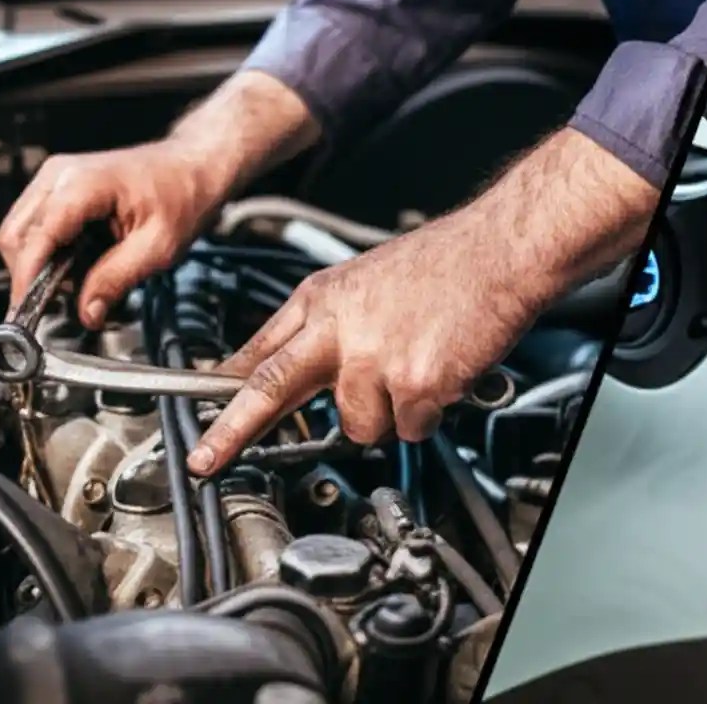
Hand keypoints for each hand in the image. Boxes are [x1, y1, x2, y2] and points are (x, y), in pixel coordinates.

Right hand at [0, 141, 223, 327]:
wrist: (195, 166)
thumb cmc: (184, 194)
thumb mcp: (159, 247)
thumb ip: (117, 279)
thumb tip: (87, 312)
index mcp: (82, 184)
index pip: (35, 239)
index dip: (27, 280)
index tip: (29, 312)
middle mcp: (60, 176)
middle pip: (16, 235)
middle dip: (31, 274)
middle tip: (61, 303)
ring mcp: (57, 178)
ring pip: (21, 231)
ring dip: (40, 264)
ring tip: (78, 283)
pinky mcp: (61, 186)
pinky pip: (37, 224)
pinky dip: (50, 250)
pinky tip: (79, 263)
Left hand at [187, 215, 542, 475]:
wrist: (501, 249)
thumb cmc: (449, 263)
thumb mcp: (368, 279)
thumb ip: (333, 322)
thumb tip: (308, 363)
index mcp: (324, 298)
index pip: (262, 349)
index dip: (228, 387)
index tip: (205, 415)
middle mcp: (340, 327)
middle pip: (270, 387)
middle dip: (232, 429)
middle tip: (206, 457)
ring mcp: (374, 357)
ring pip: (359, 424)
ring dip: (389, 413)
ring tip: (419, 370)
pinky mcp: (413, 384)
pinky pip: (410, 427)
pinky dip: (429, 412)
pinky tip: (444, 373)